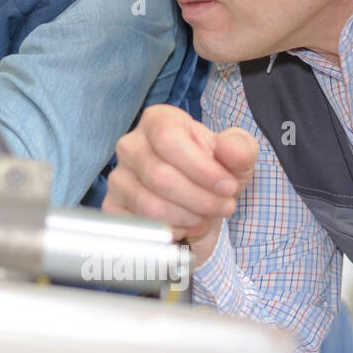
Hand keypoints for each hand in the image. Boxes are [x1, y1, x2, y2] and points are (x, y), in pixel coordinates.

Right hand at [102, 104, 257, 265]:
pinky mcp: (113, 207)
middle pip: (160, 176)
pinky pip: (141, 225)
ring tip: (206, 215)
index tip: (228, 187)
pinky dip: (172, 231)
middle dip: (200, 199)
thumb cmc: (214, 173)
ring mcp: (118, 177)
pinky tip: (185, 224)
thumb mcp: (237, 158)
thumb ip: (239, 149)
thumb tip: (232, 151)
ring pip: (150, 205)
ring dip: (189, 217)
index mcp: (158, 121)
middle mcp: (130, 145)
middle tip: (224, 206)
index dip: (201, 168)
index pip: (168, 139)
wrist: (199, 203)